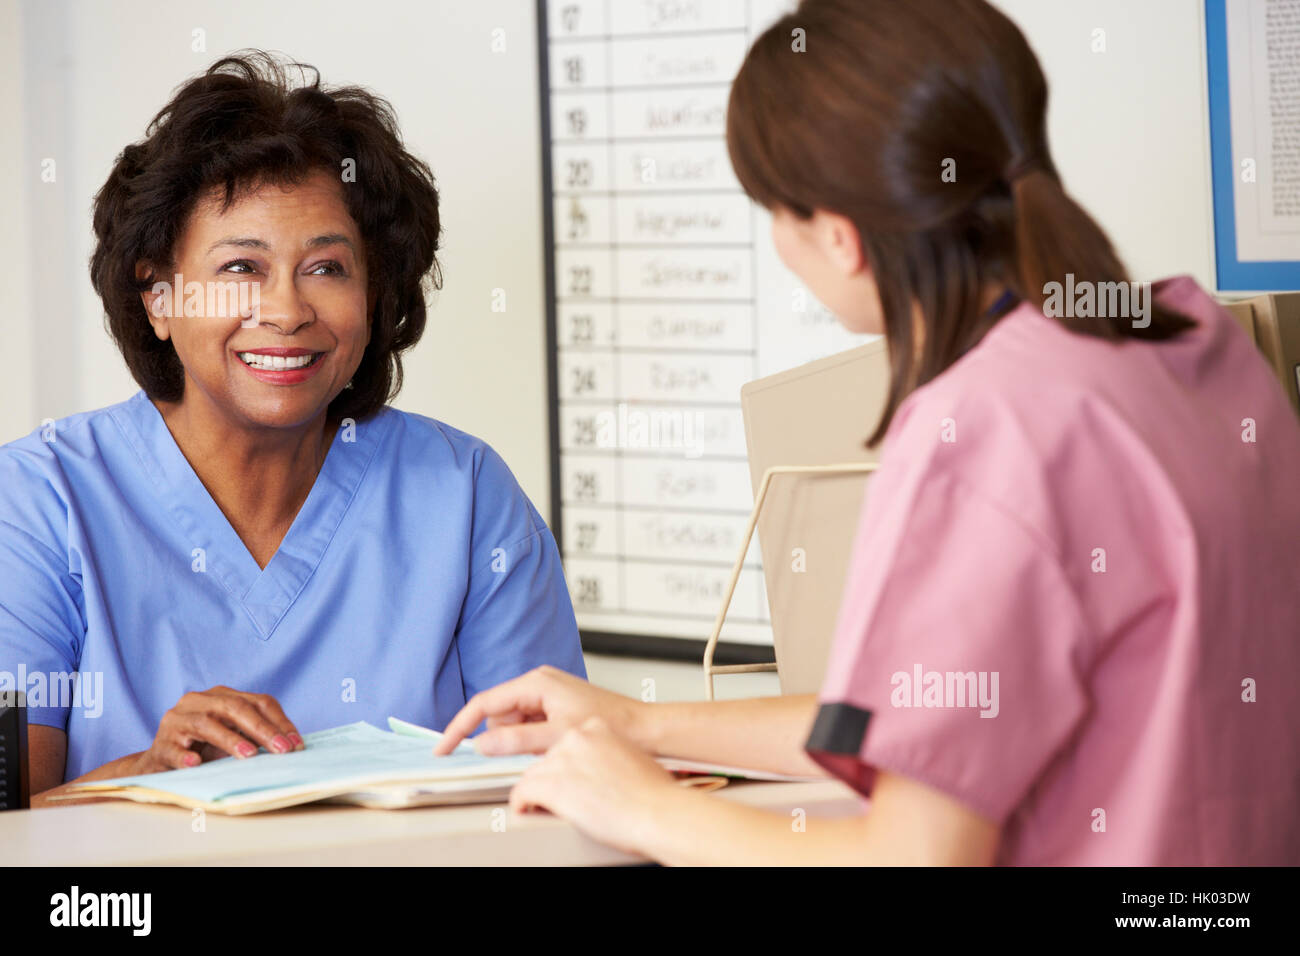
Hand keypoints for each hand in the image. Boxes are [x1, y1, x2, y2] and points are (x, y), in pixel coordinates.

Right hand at [133, 685, 303, 771]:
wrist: (160, 760)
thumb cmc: (203, 747)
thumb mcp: (232, 736)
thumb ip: (255, 735)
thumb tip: (291, 746)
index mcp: (221, 695)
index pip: (258, 702)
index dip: (280, 722)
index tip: (297, 744)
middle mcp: (198, 701)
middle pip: (234, 708)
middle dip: (262, 729)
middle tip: (282, 749)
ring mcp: (177, 720)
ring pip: (205, 723)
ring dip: (229, 739)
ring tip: (249, 754)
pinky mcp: (161, 743)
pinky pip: (174, 748)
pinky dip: (186, 755)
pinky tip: (196, 763)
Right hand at [435, 665, 645, 755]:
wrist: (643, 728)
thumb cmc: (609, 723)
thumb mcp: (555, 737)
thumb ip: (516, 740)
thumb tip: (482, 743)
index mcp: (536, 683)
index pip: (484, 703)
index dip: (460, 727)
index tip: (443, 747)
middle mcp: (539, 683)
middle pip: (498, 715)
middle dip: (502, 738)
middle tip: (528, 752)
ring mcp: (548, 695)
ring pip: (513, 723)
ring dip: (520, 741)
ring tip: (549, 748)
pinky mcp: (556, 707)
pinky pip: (529, 726)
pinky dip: (532, 740)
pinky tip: (552, 748)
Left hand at [508, 716, 680, 855]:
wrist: (657, 810)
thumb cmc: (653, 791)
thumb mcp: (633, 757)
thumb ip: (610, 754)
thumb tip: (602, 769)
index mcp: (597, 727)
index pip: (566, 741)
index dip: (565, 763)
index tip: (568, 775)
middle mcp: (576, 738)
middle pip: (548, 757)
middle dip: (552, 778)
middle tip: (562, 796)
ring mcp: (563, 759)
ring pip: (533, 774)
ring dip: (538, 792)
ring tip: (546, 806)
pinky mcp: (552, 784)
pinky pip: (522, 792)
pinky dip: (522, 803)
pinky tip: (526, 809)